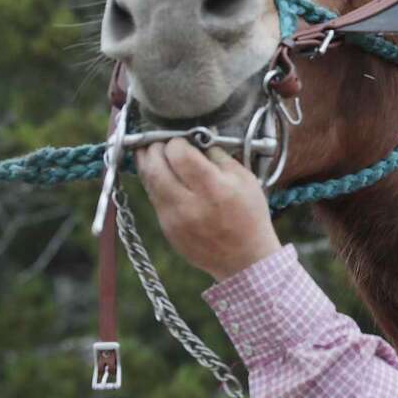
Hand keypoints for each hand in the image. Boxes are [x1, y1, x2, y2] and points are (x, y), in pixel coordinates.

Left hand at [135, 140, 280, 280]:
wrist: (244, 258)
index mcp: (213, 187)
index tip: (182, 140)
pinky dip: (155, 182)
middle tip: (160, 142)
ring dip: (148, 163)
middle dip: (155, 147)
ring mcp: (174, 218)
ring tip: (153, 152)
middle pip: (155, 165)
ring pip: (149, 181)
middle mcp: (189, 203)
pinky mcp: (167, 229)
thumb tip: (198, 139)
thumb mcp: (245, 180)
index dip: (177, 141)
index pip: (178, 152)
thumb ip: (219, 156)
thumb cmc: (249, 216)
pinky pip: (153, 198)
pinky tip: (162, 175)